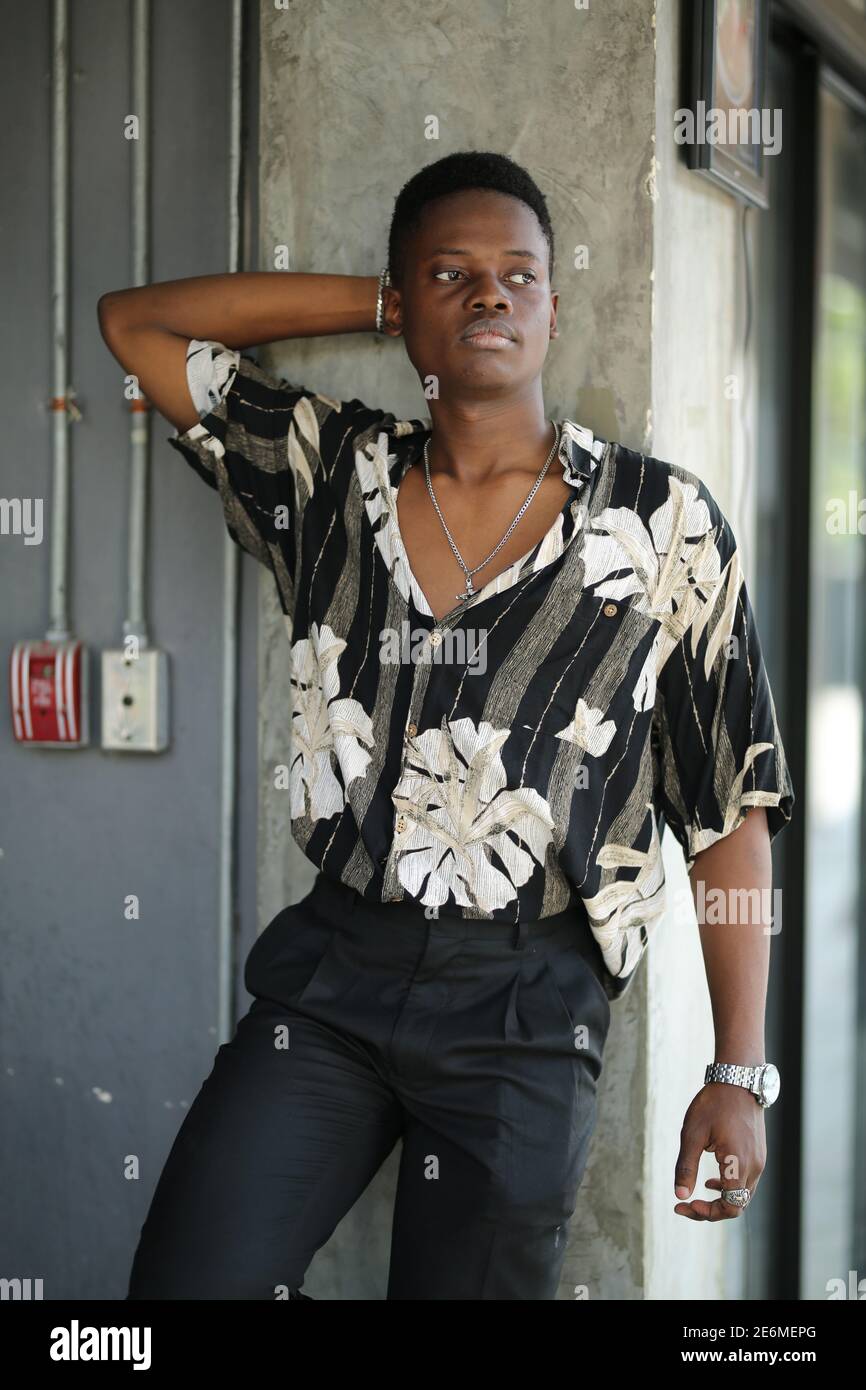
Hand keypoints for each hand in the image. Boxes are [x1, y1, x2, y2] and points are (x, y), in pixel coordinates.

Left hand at [673, 1082, 765, 1219]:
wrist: (738, 1079)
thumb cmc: (713, 1103)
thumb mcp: (692, 1134)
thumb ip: (686, 1167)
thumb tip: (680, 1196)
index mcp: (738, 1164)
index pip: (730, 1207)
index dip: (707, 1213)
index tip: (683, 1206)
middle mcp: (754, 1166)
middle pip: (737, 1205)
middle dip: (711, 1210)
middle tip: (685, 1204)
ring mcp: (759, 1160)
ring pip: (742, 1194)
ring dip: (721, 1199)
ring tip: (696, 1194)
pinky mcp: (758, 1153)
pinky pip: (746, 1181)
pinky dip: (729, 1186)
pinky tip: (712, 1180)